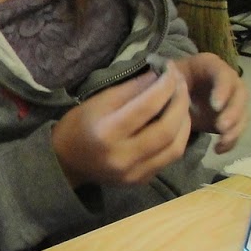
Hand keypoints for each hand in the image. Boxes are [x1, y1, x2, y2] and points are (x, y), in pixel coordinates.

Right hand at [53, 67, 191, 187]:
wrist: (66, 162)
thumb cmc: (78, 125)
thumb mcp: (97, 102)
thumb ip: (129, 89)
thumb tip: (159, 75)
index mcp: (106, 132)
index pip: (146, 106)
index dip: (164, 86)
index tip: (171, 70)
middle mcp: (122, 156)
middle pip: (166, 129)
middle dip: (180, 103)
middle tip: (182, 84)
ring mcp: (133, 173)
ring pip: (175, 148)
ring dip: (185, 122)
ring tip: (182, 103)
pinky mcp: (141, 181)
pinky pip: (169, 159)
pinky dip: (178, 138)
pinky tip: (176, 124)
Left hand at [171, 53, 249, 153]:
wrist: (170, 94)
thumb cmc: (168, 81)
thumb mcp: (166, 77)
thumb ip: (167, 80)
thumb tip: (163, 84)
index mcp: (211, 66)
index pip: (223, 74)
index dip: (222, 90)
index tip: (215, 106)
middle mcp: (228, 81)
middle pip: (240, 95)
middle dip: (233, 112)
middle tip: (221, 127)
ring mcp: (231, 101)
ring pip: (242, 113)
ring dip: (235, 128)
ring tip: (221, 141)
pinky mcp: (230, 119)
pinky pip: (236, 130)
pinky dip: (230, 141)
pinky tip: (218, 150)